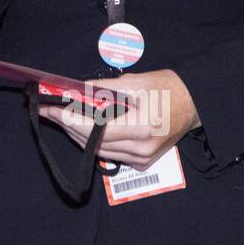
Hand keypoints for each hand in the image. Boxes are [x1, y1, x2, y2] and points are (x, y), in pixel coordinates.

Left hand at [37, 68, 198, 169]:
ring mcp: (142, 159)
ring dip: (77, 135)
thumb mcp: (135, 81)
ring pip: (99, 152)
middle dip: (67, 126)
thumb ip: (103, 88)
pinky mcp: (143, 163)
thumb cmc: (167, 89)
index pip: (93, 128)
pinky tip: (83, 129)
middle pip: (92, 142)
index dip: (68, 118)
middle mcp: (141, 149)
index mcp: (141, 127)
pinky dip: (94, 143)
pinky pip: (111, 155)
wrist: (194, 104)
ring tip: (61, 119)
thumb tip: (75, 90)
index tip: (51, 108)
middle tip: (50, 111)